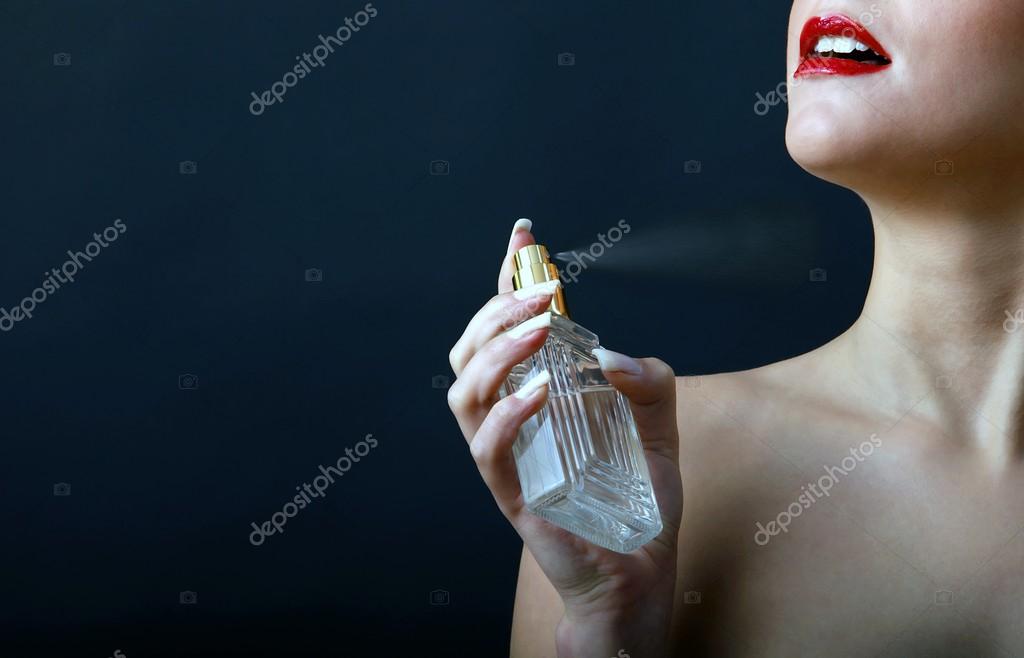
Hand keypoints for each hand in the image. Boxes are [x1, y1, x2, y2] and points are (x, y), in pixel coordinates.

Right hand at [447, 219, 682, 656]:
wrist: (638, 573)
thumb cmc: (639, 501)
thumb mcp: (661, 427)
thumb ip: (650, 380)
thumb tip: (608, 353)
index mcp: (538, 395)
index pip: (507, 328)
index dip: (508, 278)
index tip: (523, 234)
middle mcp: (513, 419)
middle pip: (470, 350)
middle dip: (498, 309)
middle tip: (542, 292)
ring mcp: (508, 455)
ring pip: (464, 392)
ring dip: (495, 352)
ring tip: (536, 331)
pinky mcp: (513, 492)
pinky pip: (487, 449)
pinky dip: (508, 414)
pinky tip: (543, 392)